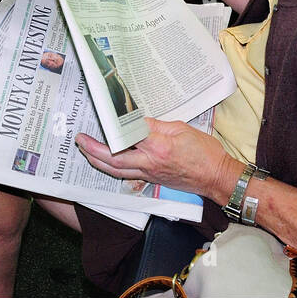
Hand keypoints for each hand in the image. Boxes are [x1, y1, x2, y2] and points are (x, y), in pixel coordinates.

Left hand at [76, 119, 237, 202]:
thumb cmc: (204, 152)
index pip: (128, 135)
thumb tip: (137, 120)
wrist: (216, 177)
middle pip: (114, 159)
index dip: (112, 127)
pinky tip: (106, 162)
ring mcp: (149, 174)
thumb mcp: (182, 128)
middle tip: (80, 140)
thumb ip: (157, 125)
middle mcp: (149, 163)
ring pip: (116, 171)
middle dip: (93, 150)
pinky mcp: (152, 180)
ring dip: (98, 161)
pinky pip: (127, 175)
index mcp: (158, 146)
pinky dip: (113, 169)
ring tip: (86, 151)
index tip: (100, 117)